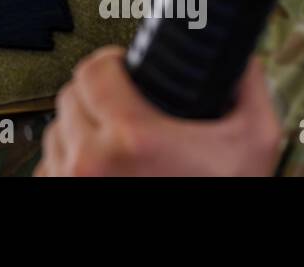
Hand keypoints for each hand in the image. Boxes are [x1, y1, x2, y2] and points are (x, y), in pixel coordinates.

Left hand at [35, 46, 282, 176]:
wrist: (212, 255)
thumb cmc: (225, 194)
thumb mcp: (252, 143)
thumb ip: (244, 87)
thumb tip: (240, 56)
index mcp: (131, 138)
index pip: (92, 70)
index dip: (114, 64)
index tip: (125, 70)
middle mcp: (90, 164)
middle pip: (70, 98)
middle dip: (98, 97)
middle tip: (126, 107)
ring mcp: (70, 185)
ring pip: (57, 131)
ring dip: (82, 129)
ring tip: (116, 141)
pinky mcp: (60, 200)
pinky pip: (50, 167)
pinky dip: (70, 163)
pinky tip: (101, 168)